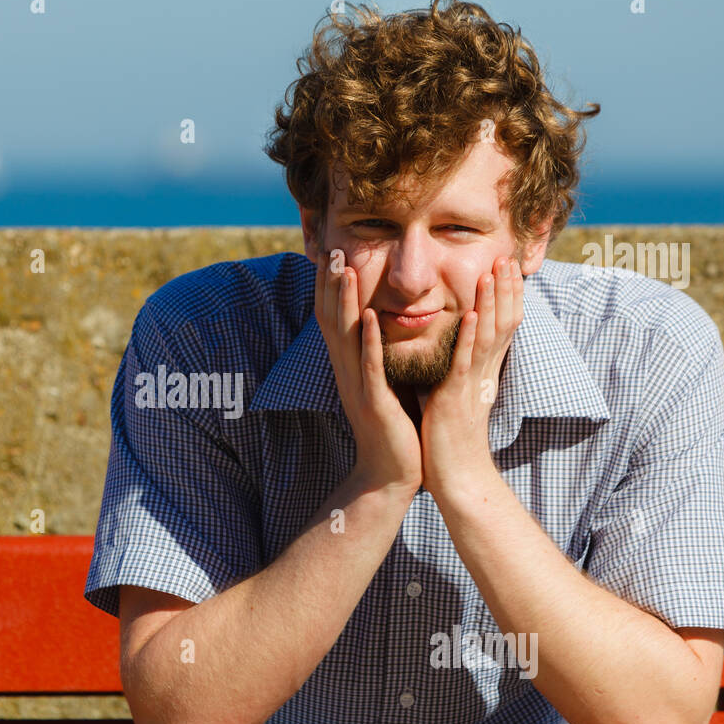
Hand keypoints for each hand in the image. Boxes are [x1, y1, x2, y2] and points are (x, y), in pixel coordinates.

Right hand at [315, 248, 421, 497]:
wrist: (390, 474)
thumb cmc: (392, 427)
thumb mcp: (382, 383)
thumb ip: (378, 355)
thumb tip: (383, 326)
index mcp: (349, 366)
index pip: (334, 319)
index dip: (331, 287)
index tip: (332, 255)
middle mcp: (346, 372)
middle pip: (332, 319)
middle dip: (331, 285)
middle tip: (331, 249)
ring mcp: (357, 385)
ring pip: (346, 336)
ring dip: (345, 302)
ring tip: (346, 269)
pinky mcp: (374, 401)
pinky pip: (369, 365)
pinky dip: (369, 340)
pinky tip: (371, 316)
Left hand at [419, 254, 523, 499]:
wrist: (455, 475)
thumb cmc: (451, 437)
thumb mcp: (457, 394)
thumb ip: (458, 368)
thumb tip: (451, 347)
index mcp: (483, 371)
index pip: (501, 326)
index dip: (506, 296)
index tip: (505, 267)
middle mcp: (483, 373)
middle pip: (501, 323)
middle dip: (504, 290)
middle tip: (505, 258)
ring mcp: (472, 383)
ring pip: (486, 336)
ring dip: (489, 303)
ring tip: (490, 273)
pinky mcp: (456, 396)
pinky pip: (464, 362)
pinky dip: (468, 337)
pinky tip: (469, 314)